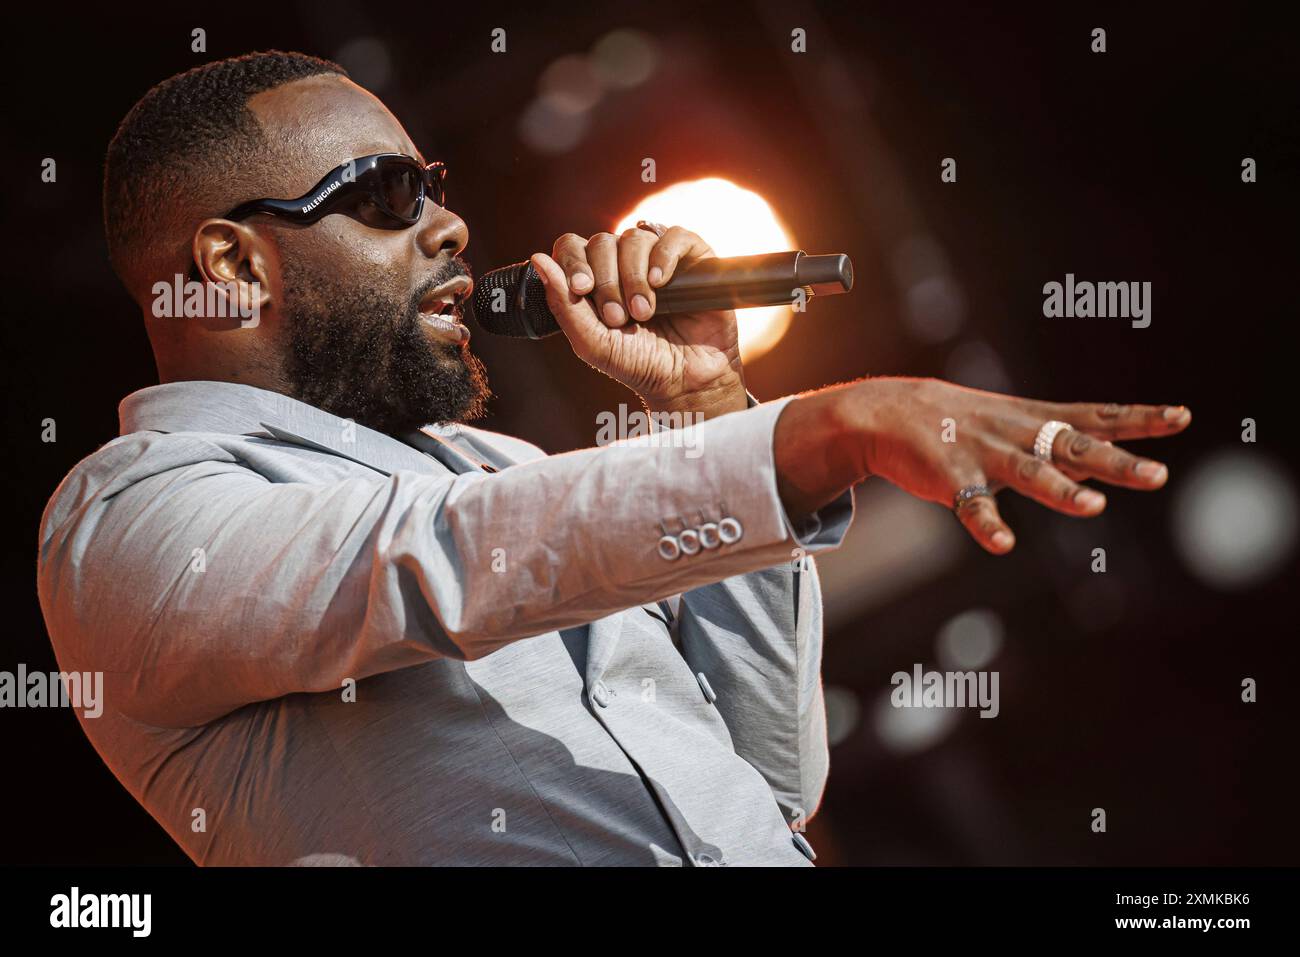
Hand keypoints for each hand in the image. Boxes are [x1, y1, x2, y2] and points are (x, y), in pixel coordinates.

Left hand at [529, 226, 746, 418]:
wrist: (688, 381)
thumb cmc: (639, 364)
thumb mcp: (593, 342)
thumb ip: (563, 304)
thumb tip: (537, 259)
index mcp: (595, 280)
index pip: (572, 247)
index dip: (572, 262)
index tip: (582, 289)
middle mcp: (624, 264)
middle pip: (602, 242)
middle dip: (607, 282)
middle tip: (619, 317)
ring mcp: (657, 258)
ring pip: (635, 239)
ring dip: (634, 277)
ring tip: (644, 312)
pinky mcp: (692, 259)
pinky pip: (674, 235)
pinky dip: (664, 255)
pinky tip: (661, 282)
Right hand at [775, 377, 1191, 553]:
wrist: (885, 411)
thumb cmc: (957, 419)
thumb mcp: (1011, 418)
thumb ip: (1055, 437)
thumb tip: (1106, 448)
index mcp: (1034, 419)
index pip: (1096, 416)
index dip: (1139, 419)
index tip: (1181, 417)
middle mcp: (1017, 434)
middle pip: (1074, 446)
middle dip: (1116, 462)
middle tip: (1159, 475)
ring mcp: (984, 455)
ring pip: (1030, 472)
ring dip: (1061, 490)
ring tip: (1093, 506)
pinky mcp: (951, 478)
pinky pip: (972, 505)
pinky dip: (987, 524)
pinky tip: (1003, 543)